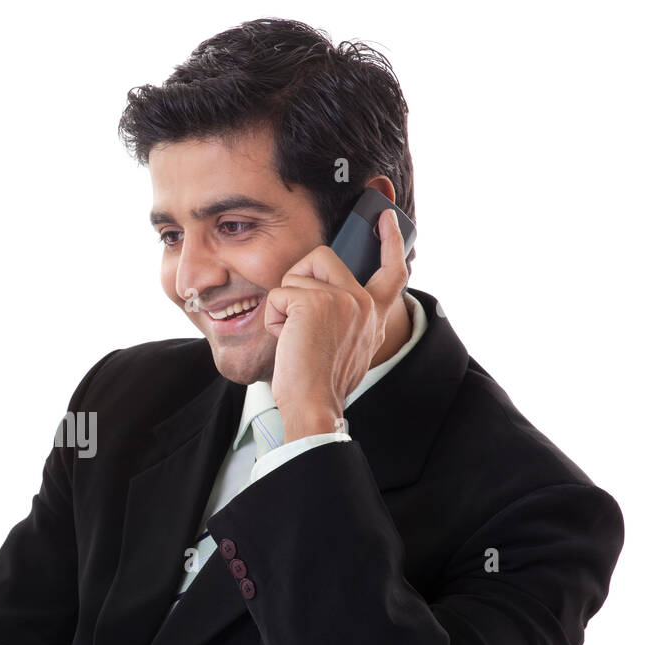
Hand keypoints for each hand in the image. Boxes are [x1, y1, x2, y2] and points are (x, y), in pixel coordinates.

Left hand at [263, 208, 408, 437]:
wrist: (314, 405)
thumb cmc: (320, 383)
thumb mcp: (348, 347)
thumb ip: (348, 319)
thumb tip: (328, 299)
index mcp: (374, 314)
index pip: (392, 270)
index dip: (390, 240)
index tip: (384, 218)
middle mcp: (363, 303)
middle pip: (322, 257)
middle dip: (298, 280)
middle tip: (295, 317)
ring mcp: (342, 299)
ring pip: (296, 275)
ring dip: (284, 303)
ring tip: (294, 335)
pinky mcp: (315, 303)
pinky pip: (279, 294)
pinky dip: (273, 318)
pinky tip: (286, 340)